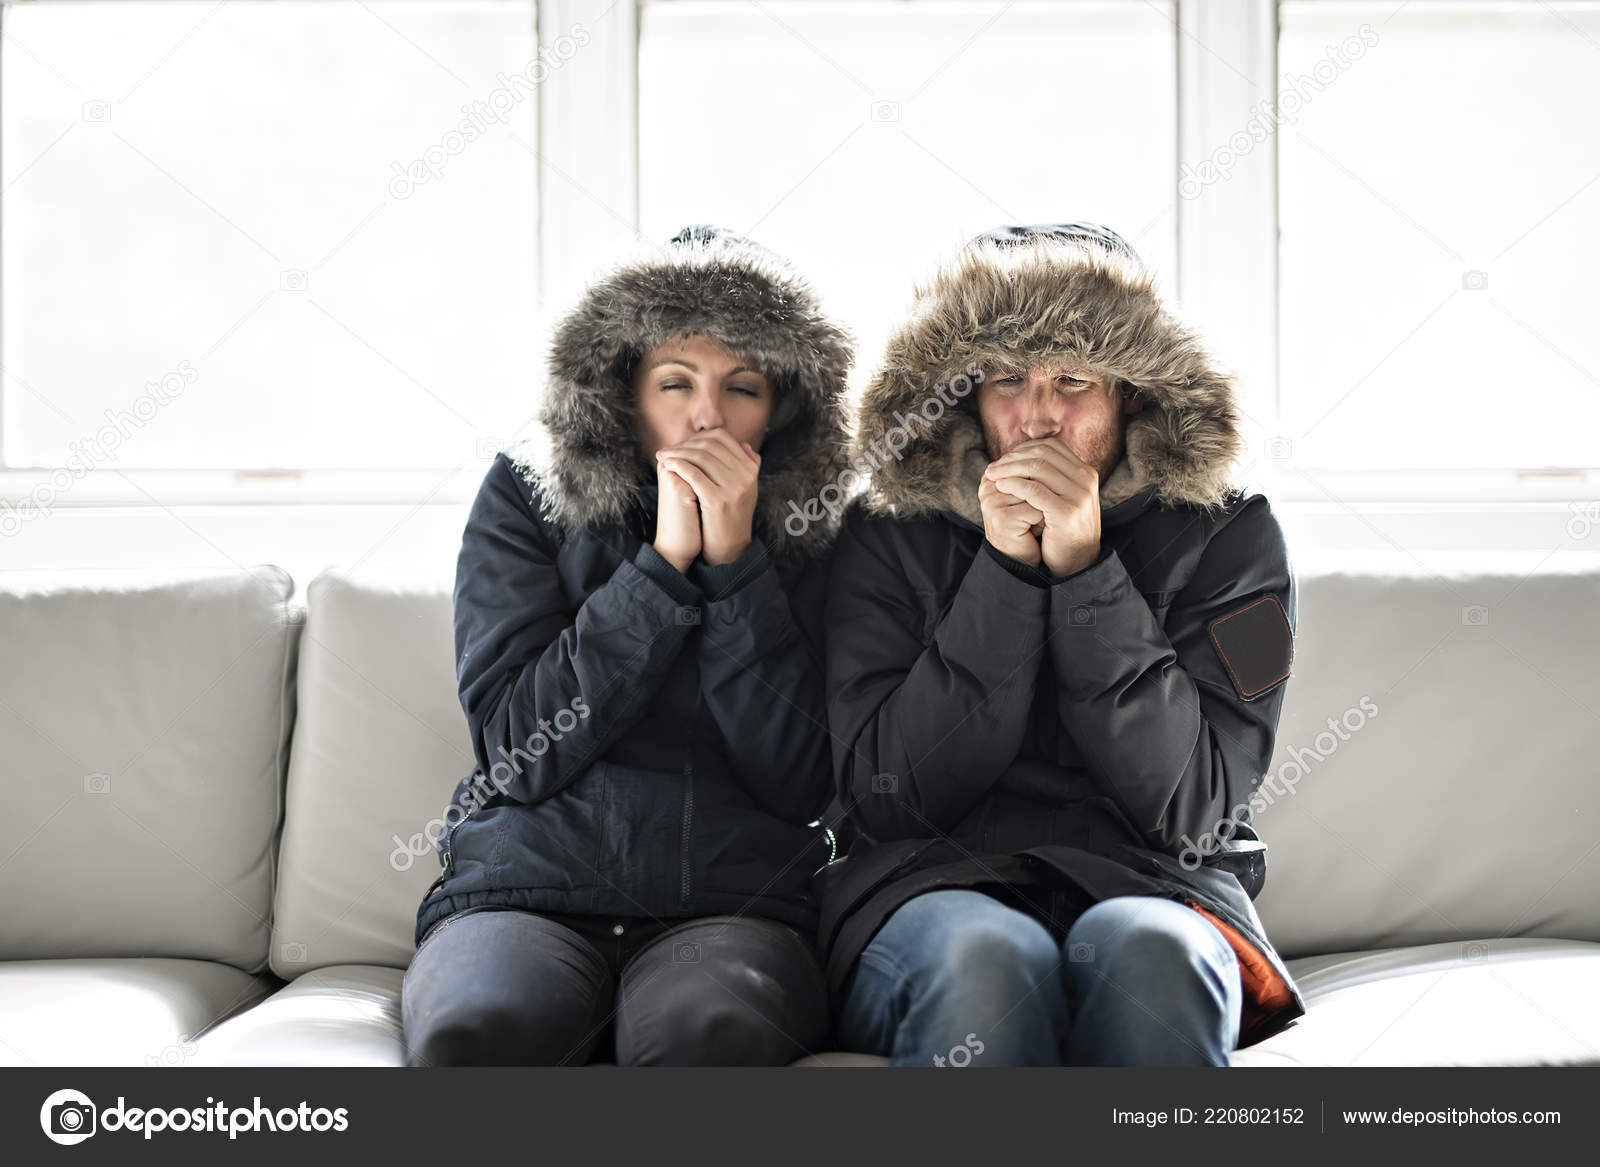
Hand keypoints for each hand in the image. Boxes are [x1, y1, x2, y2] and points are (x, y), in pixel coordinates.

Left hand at [656, 429, 760, 565]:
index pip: (722, 438)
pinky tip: (667, 466)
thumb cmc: (731, 516)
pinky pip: (693, 474)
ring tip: (662, 456)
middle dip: (684, 444)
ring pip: (700, 457)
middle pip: (710, 445)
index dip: (698, 437)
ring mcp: (733, 488)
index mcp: (750, 469)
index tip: (682, 443)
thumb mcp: (745, 489)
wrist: (729, 547)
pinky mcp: (718, 500)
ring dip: (676, 453)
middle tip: (667, 449)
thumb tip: (742, 443)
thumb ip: (746, 465)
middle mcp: (745, 476)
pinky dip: (677, 465)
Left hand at [982, 437, 1101, 576]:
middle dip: (1013, 458)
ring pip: (1037, 468)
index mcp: (1085, 473)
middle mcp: (1086, 480)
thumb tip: (1023, 455)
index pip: (1051, 447)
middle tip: (993, 468)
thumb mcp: (1064, 498)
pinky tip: (1000, 487)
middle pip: (1042, 454)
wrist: (1078, 562)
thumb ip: (1053, 477)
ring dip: (1009, 469)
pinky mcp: (1066, 511)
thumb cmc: (1064, 530)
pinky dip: (1014, 485)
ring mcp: (1078, 495)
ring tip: (992, 476)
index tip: (1004, 459)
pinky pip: (1034, 490)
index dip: (1023, 450)